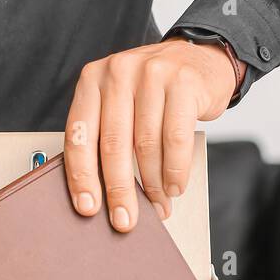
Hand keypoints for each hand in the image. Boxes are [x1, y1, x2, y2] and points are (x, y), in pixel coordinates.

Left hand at [63, 38, 241, 227]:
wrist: (199, 58)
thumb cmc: (153, 91)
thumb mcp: (120, 102)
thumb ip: (106, 134)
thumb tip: (100, 194)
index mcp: (92, 80)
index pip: (79, 135)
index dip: (81, 176)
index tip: (87, 207)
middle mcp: (118, 72)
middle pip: (113, 144)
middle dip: (119, 190)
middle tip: (124, 220)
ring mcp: (151, 74)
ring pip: (146, 145)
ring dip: (153, 185)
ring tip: (158, 206)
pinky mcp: (183, 83)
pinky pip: (176, 137)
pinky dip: (175, 170)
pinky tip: (175, 186)